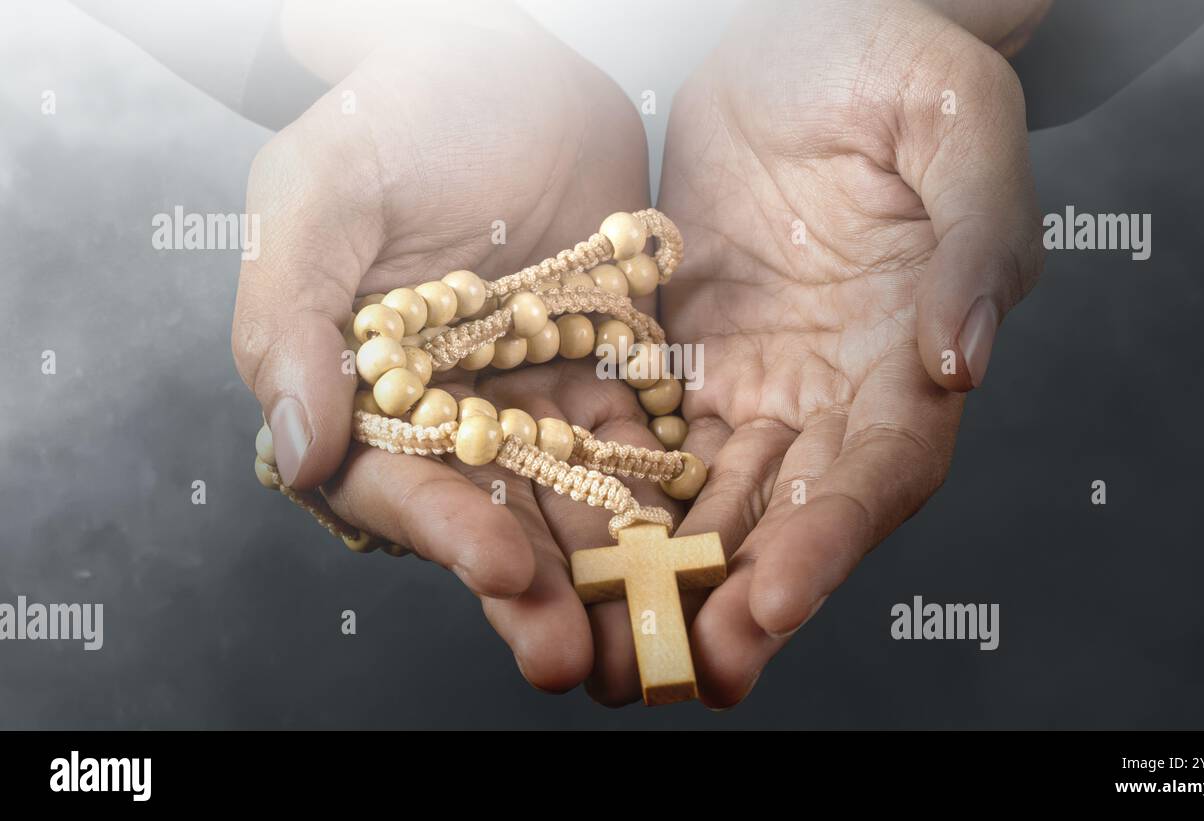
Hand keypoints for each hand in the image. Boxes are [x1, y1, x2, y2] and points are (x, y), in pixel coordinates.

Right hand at [231, 7, 663, 690]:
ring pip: (571, 500)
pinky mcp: (609, 368)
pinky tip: (704, 539)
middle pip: (488, 516)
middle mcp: (452, 411)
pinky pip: (640, 442)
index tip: (500, 564)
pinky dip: (667, 493)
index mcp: (367, 388)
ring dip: (605, 568)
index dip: (442, 529)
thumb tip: (297, 450)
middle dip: (531, 589)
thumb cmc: (397, 112)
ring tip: (648, 626)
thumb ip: (293, 320)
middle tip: (575, 656)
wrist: (505, 53)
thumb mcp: (320, 194)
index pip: (395, 480)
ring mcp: (533, 394)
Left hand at [655, 0, 1044, 706]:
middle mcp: (834, 388)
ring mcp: (757, 373)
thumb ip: (972, 247)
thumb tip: (955, 366)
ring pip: (710, 493)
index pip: (877, 472)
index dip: (829, 543)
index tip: (769, 604)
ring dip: (665, 569)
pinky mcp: (687, 344)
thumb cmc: (900, 65)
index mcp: (912, 353)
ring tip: (611, 635)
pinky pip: (647, 430)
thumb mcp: (958, 130)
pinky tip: (568, 541)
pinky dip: (613, 490)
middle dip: (735, 595)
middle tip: (676, 669)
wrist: (806, 27)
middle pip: (787, 513)